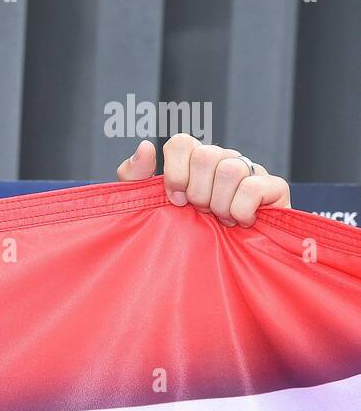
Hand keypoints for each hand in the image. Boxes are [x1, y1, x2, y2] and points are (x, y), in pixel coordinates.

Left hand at [116, 134, 290, 226]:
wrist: (220, 268)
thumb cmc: (182, 233)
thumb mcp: (150, 207)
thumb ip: (135, 177)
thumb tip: (145, 146)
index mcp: (194, 160)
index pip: (182, 142)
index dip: (175, 172)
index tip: (176, 200)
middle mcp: (223, 159)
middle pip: (206, 155)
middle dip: (197, 192)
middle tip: (201, 212)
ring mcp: (250, 170)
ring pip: (229, 169)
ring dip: (219, 203)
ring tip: (220, 219)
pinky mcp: (275, 187)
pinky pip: (253, 187)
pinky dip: (240, 210)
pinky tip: (240, 221)